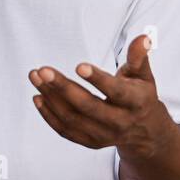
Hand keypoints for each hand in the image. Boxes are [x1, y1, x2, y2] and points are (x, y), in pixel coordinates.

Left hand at [29, 34, 176, 158]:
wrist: (144, 131)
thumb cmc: (140, 95)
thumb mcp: (143, 75)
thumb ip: (139, 57)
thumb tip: (142, 37)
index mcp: (135, 103)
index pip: (116, 92)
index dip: (98, 79)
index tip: (79, 66)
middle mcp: (120, 122)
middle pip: (88, 106)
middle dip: (63, 88)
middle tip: (44, 70)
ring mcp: (103, 135)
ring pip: (72, 118)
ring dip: (51, 97)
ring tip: (36, 77)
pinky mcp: (90, 142)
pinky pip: (65, 131)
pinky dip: (49, 115)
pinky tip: (38, 97)